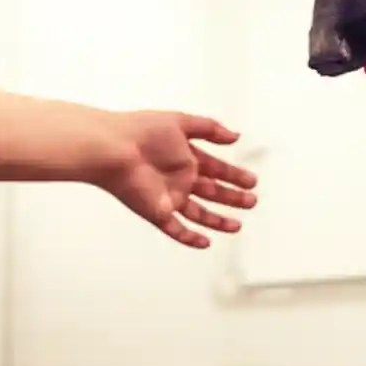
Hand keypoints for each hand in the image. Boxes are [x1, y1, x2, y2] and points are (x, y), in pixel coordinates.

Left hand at [96, 111, 257, 248]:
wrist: (114, 150)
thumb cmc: (141, 132)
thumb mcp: (181, 122)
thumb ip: (210, 129)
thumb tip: (235, 136)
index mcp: (185, 156)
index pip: (215, 168)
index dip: (234, 175)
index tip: (251, 180)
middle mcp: (179, 178)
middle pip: (212, 192)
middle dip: (233, 197)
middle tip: (251, 201)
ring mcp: (169, 197)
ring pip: (199, 213)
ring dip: (218, 220)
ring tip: (237, 225)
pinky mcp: (158, 212)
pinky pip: (176, 230)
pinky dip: (190, 238)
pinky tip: (206, 242)